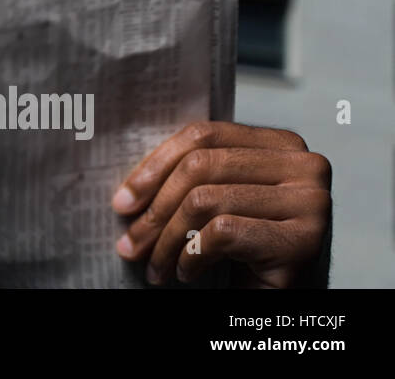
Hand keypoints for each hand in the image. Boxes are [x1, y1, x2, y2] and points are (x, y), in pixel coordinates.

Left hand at [112, 122, 330, 287]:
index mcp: (280, 143)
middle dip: (155, 210)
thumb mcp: (220, 195)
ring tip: (156, 266)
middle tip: (131, 243)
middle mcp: (304, 164)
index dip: (154, 166)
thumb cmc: (247, 243)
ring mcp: (309, 201)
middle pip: (201, 166)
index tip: (123, 201)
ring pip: (205, 201)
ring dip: (168, 241)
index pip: (203, 136)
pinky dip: (193, 255)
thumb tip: (127, 190)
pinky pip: (223, 233)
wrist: (281, 296)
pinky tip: (187, 272)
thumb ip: (192, 172)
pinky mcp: (303, 239)